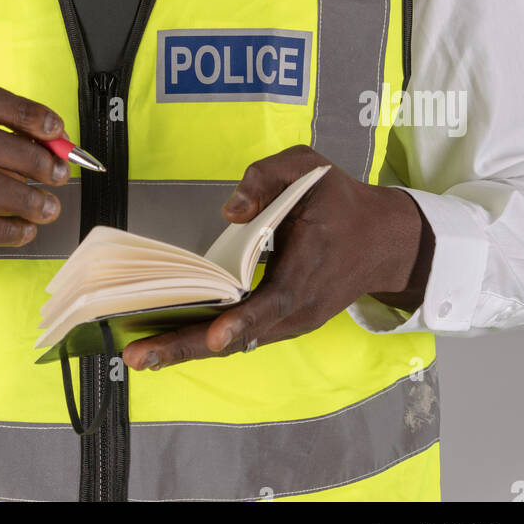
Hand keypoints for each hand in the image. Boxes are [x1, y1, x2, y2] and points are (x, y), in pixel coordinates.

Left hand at [122, 144, 433, 371]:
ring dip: (189, 348)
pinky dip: (206, 341)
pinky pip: (243, 336)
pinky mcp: (285, 323)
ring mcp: (294, 320)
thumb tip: (231, 209)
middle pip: (244, 334)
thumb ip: (266, 177)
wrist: (383, 240)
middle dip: (189, 346)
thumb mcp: (308, 167)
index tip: (217, 336)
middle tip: (139, 356)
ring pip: (239, 341)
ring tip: (141, 354)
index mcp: (310, 264)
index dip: (245, 319)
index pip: (277, 298)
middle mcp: (301, 304)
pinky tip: (168, 342)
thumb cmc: (340, 201)